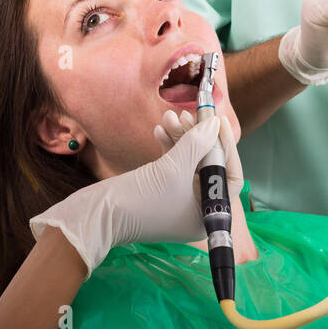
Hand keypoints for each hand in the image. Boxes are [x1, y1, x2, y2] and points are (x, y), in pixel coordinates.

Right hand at [29, 116, 227, 276]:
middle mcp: (197, 211)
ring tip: (169, 116)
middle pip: (209, 166)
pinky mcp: (162, 193)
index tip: (217, 121)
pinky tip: (159, 130)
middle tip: (191, 113)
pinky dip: (169, 147)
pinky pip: (174, 166)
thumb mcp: (173, 168)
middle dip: (199, 137)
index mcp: (208, 215)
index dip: (226, 146)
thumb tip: (215, 122)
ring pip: (190, 162)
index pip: (230, 176)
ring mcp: (179, 202)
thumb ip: (198, 142)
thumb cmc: (138, 200)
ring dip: (181, 137)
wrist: (97, 215)